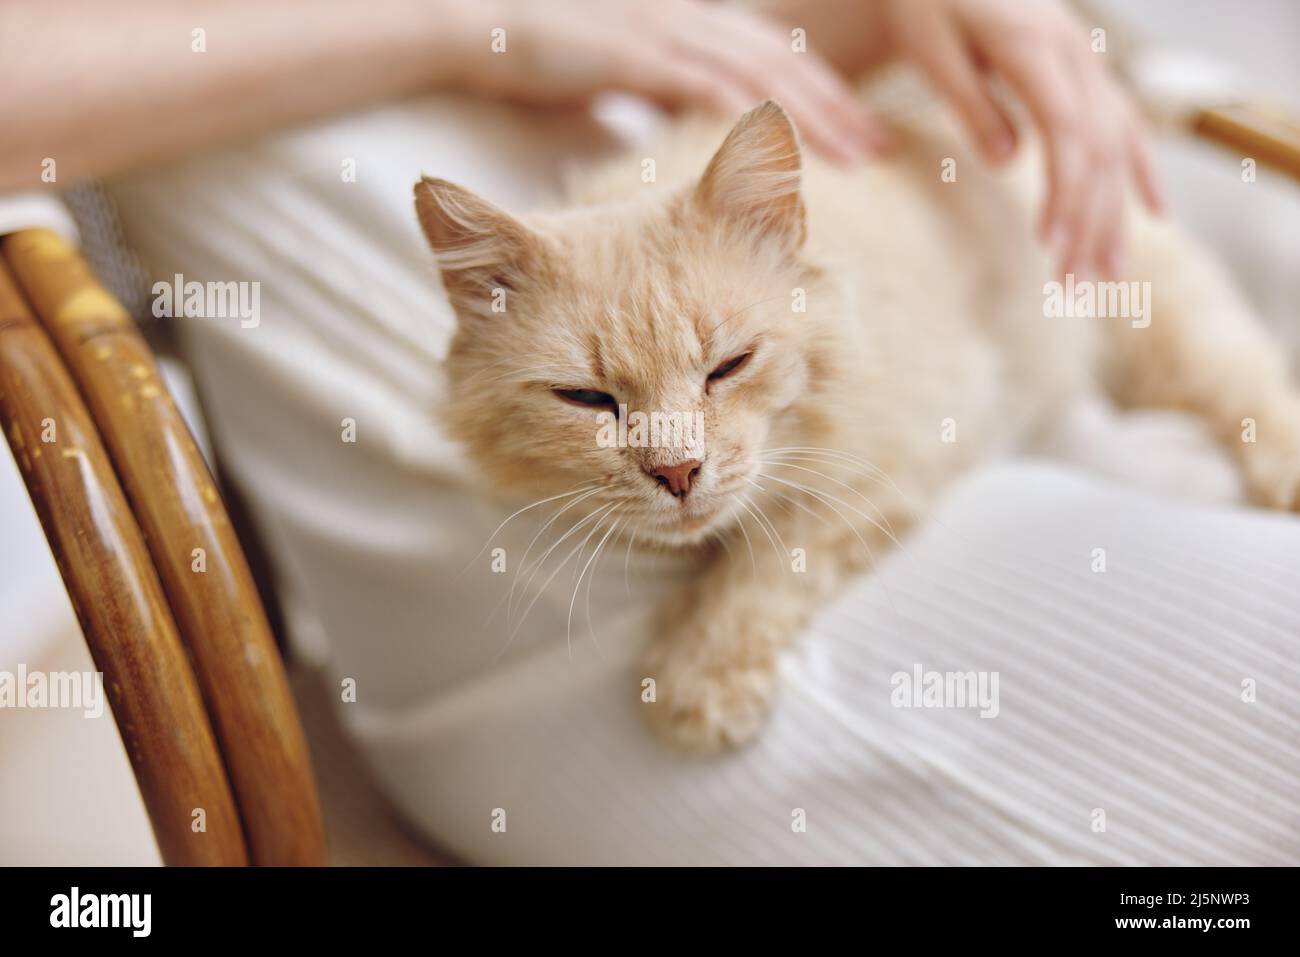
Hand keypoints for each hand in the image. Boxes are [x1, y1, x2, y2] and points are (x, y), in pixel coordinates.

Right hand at [448, 0, 888, 162]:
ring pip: (753, 72)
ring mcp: (662, 35)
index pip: (772, 58)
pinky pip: (697, 82)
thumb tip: (677, 127)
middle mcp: (687, 23)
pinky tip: (773, 140)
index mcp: (690, 29)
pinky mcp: (631, 55)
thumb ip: (658, 93)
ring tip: (849, 152)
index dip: (821, 91)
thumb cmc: (548, 55)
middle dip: (834, 104)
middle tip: (878, 145)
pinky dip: (739, 110)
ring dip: (807, 112)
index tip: (860, 131)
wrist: (482, 26)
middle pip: (779, 63)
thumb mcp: (620, 76)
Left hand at [776, 0, 1164, 275]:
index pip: (1068, 136)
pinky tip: (1154, 214)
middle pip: (1100, 152)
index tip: (1050, 249)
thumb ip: (972, 104)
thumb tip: (1008, 165)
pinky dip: (1140, 171)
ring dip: (1116, 214)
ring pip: (1118, 146)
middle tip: (1078, 289)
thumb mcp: (933, 47)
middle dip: (1092, 224)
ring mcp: (1088, 62)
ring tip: (1111, 276)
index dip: (1065, 195)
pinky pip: (1126, 124)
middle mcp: (1077, 57)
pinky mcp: (1085, 69)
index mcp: (1037, 52)